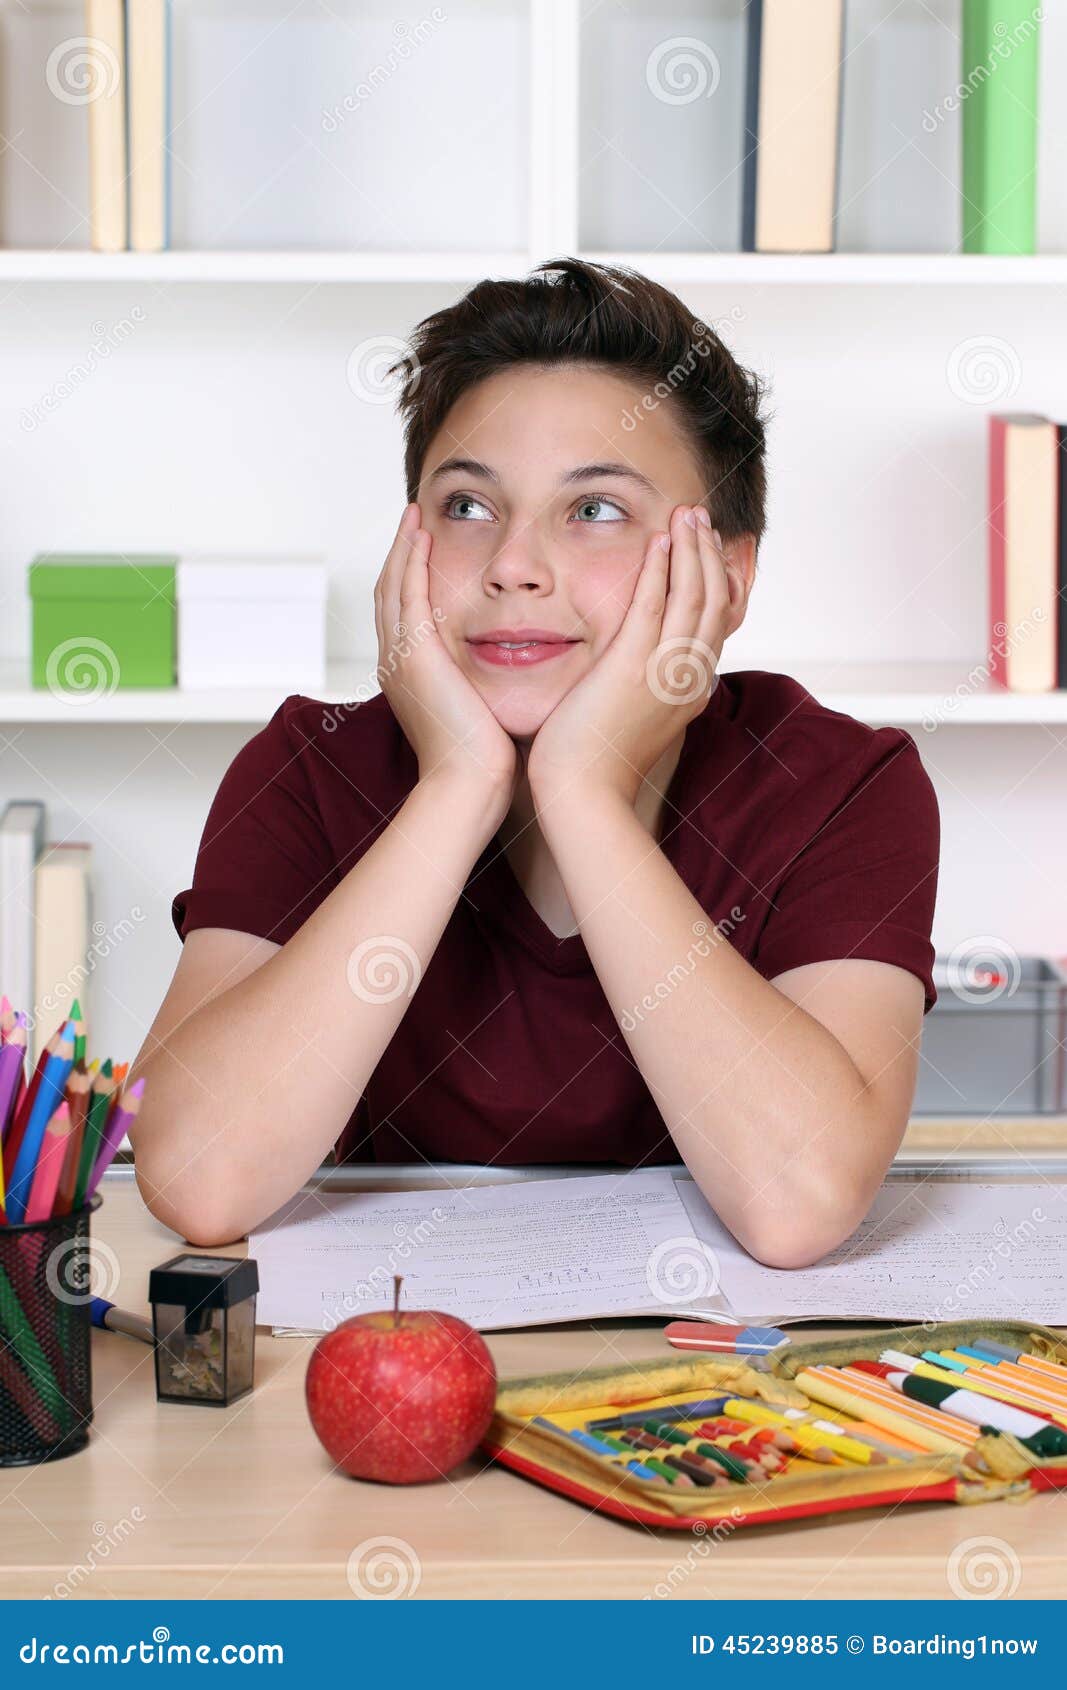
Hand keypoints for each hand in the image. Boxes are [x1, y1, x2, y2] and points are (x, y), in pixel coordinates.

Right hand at [374, 504, 516, 806]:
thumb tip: (513, 674)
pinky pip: (407, 592)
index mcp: (410, 678)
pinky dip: (410, 559)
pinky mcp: (415, 654)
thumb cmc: (484, 765)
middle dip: (398, 555)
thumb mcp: (481, 715)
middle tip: (411, 519)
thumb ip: (486, 688)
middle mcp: (396, 664)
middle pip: (389, 594)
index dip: (409, 580)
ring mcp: (400, 657)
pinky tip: (421, 533)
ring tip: (413, 515)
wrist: (469, 788)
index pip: (404, 616)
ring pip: (392, 585)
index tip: (424, 550)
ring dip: (402, 547)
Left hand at [527, 505, 743, 809]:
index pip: (721, 625)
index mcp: (691, 692)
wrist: (583, 796)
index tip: (713, 551)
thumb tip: (647, 678)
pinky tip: (659, 538)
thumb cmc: (596, 767)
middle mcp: (688, 679)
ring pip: (695, 596)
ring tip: (688, 515)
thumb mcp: (638, 723)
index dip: (723, 582)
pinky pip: (655, 604)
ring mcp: (664, 672)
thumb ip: (650, 693)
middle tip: (703, 519)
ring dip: (692, 549)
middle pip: (716, 603)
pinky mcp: (632, 667)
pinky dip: (662, 567)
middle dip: (711, 555)